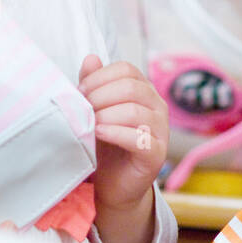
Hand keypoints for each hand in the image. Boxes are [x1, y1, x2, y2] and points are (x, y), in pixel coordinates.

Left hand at [78, 55, 168, 213]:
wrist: (114, 184)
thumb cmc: (107, 145)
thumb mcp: (96, 110)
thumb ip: (94, 85)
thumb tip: (91, 58)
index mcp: (144, 91)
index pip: (126, 69)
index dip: (100, 77)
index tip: (80, 91)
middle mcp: (157, 107)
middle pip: (131, 87)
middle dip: (100, 96)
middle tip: (82, 109)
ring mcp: (161, 131)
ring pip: (135, 111)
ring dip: (106, 115)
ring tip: (89, 124)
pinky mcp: (156, 154)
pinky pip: (139, 138)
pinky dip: (114, 133)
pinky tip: (99, 134)